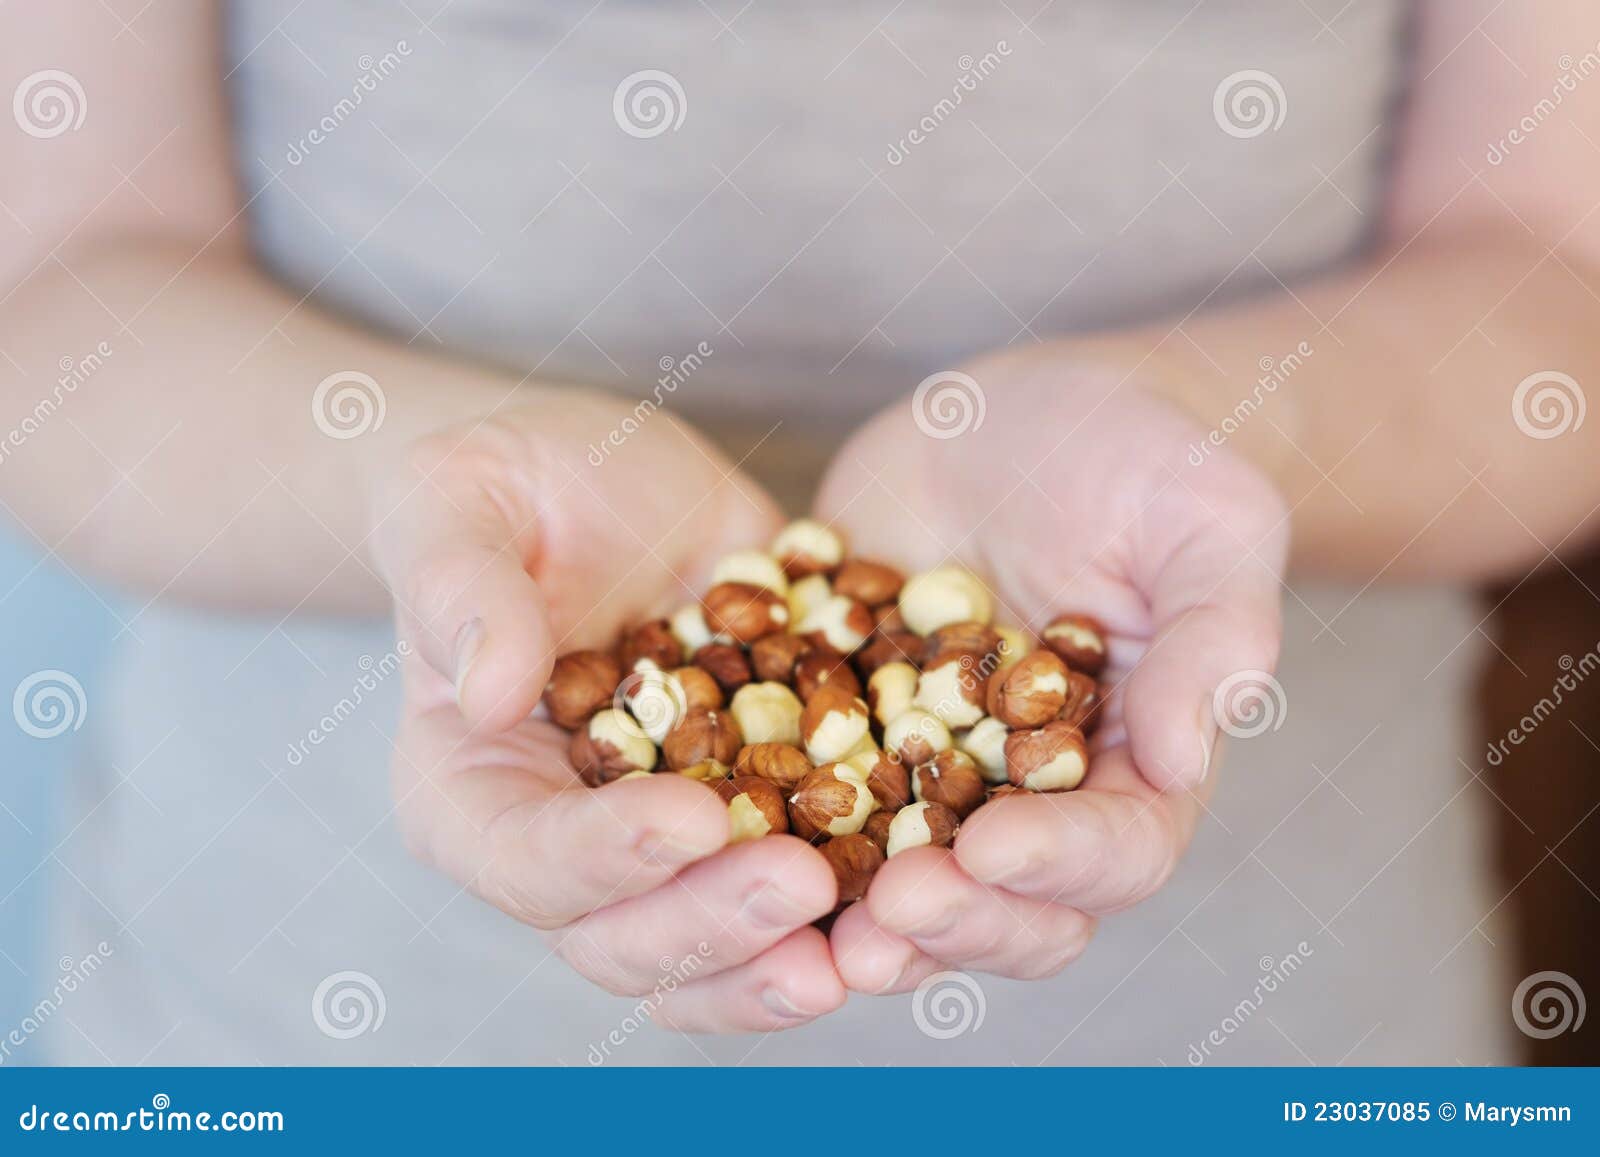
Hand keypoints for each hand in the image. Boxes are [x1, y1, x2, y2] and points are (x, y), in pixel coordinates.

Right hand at [369, 390, 845, 1032]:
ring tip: (876, 941)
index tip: (690, 818)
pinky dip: (865, 905)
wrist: (605, 481)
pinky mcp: (759, 814)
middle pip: (627, 937)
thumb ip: (459, 587)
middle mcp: (568, 846)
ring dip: (793, 958)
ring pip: (721, 948)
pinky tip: (935, 886)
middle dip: (715, 923)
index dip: (604, 857)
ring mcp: (670, 844)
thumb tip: (490, 693)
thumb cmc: (503, 487)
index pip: (525, 859)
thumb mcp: (455, 501)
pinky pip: (808, 888)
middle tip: (802, 882)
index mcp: (473, 791)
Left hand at [814, 347, 1288, 991]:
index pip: (1115, 853)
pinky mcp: (840, 726)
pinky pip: (798, 786)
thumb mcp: (1205, 522)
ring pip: (894, 876)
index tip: (994, 849)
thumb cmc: (1142, 458)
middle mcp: (1026, 797)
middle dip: (951, 919)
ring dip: (849, 907)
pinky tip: (707, 810)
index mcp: (1130, 769)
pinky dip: (761, 811)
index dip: (1059, 866)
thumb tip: (1188, 756)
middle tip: (889, 908)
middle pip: (1003, 903)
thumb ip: (1214, 634)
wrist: (1021, 413)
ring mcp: (925, 771)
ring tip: (792, 901)